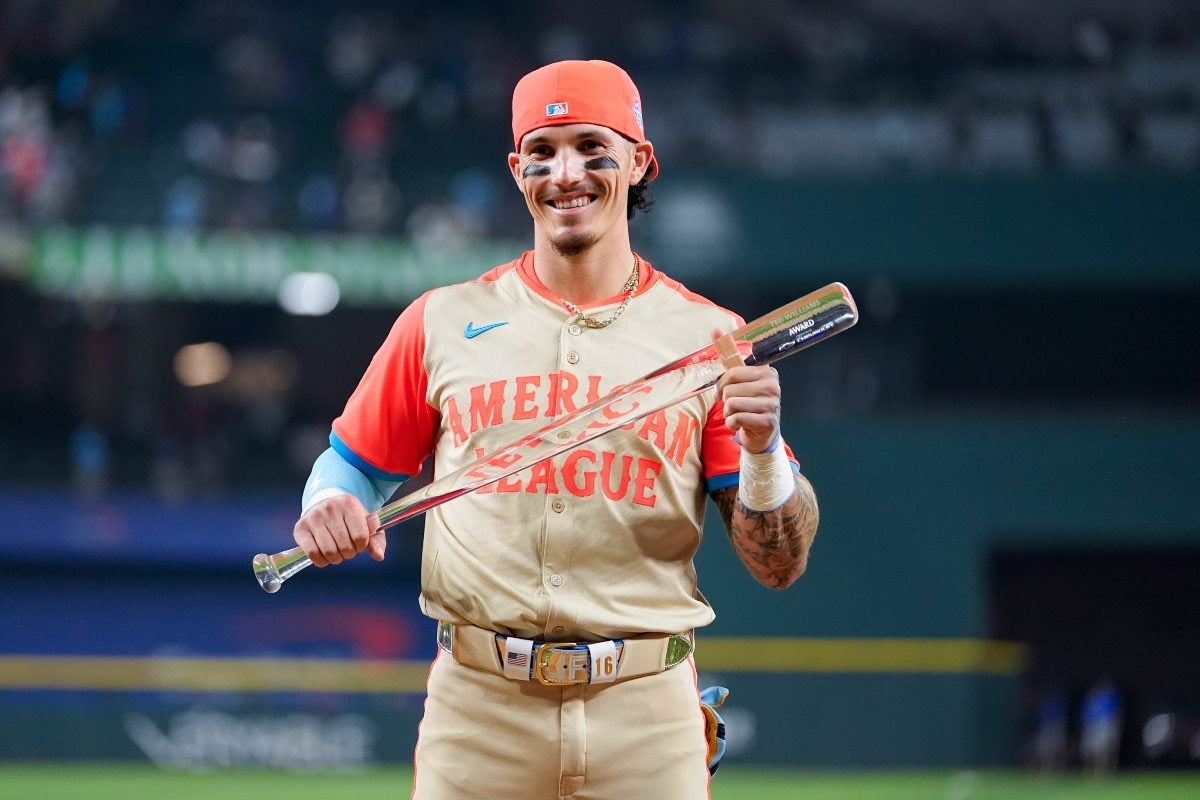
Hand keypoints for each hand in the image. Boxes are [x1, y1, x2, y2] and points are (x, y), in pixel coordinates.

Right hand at [292, 493, 384, 566]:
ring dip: (336, 558)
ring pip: (329, 551)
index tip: (359, 543)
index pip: (360, 537)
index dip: (361, 546)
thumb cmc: (350, 519)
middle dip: (349, 553)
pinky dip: (321, 561)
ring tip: (337, 552)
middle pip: (345, 546)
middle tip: (347, 548)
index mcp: (349, 504)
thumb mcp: (366, 525)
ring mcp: (313, 517)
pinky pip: (312, 553)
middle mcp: (330, 508)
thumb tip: (379, 556)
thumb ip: (376, 540)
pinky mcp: (300, 528)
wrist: (324, 504)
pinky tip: (325, 556)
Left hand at [714, 328, 780, 452]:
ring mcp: (772, 405)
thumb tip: (715, 329)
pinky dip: (732, 424)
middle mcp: (773, 387)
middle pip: (730, 390)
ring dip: (728, 413)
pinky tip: (741, 424)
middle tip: (734, 406)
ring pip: (731, 405)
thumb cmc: (750, 402)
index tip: (723, 392)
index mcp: (767, 373)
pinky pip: (735, 420)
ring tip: (738, 414)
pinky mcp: (767, 422)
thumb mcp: (741, 378)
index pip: (733, 373)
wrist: (763, 433)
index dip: (722, 385)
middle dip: (726, 401)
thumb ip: (729, 355)